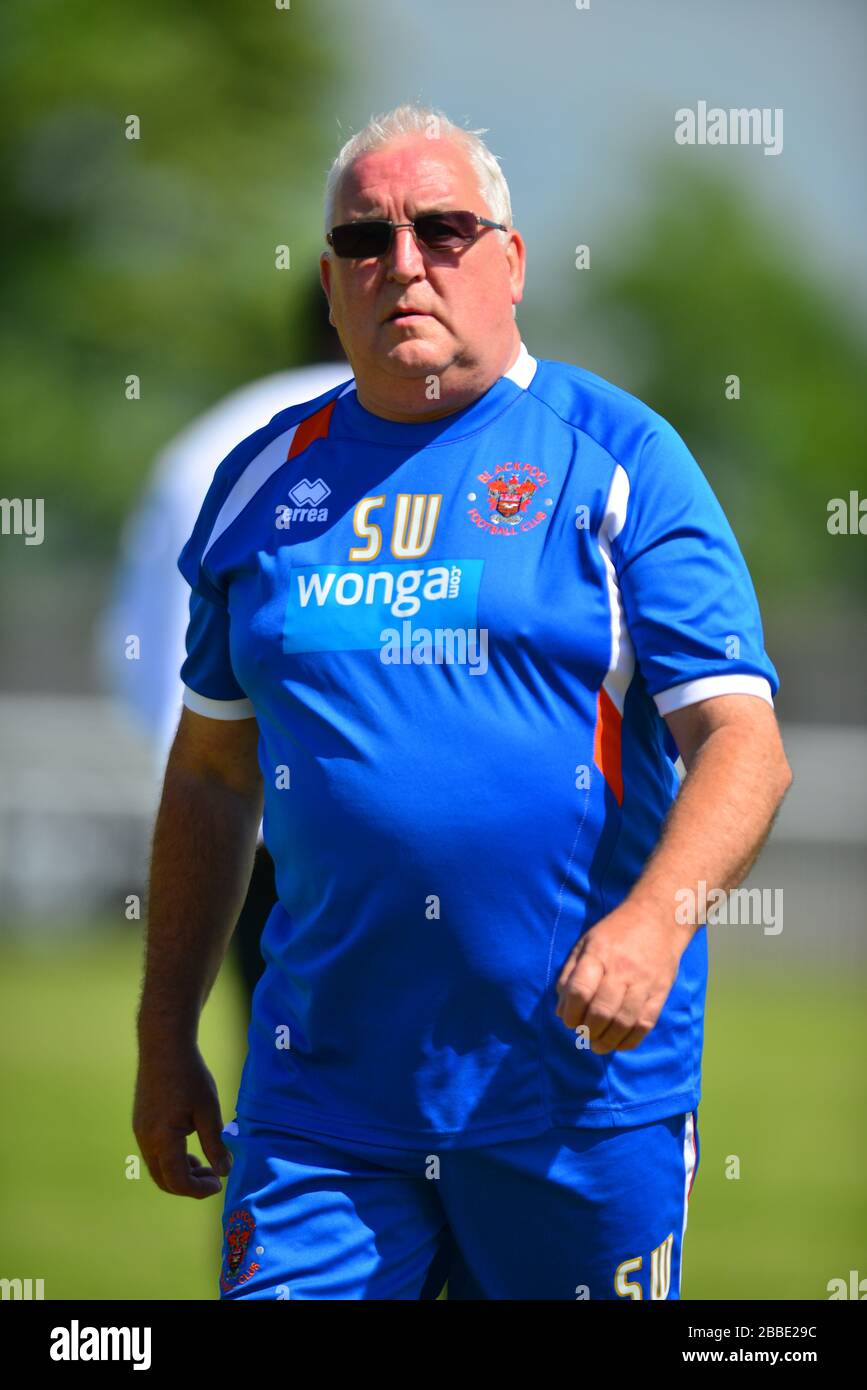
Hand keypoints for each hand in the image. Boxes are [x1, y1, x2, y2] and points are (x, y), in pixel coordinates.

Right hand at [133, 1038, 232, 1197]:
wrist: (164, 1046)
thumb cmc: (189, 1075)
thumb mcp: (208, 1110)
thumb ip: (215, 1143)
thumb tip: (224, 1171)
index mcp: (162, 1139)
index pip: (177, 1181)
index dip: (199, 1190)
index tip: (219, 1184)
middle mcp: (145, 1139)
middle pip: (164, 1180)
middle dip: (189, 1186)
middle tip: (213, 1177)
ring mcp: (139, 1131)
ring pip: (157, 1168)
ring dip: (180, 1172)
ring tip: (204, 1163)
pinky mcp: (140, 1123)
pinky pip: (154, 1153)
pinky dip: (171, 1159)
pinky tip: (190, 1148)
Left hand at [555, 903, 690, 1053]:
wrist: (659, 918)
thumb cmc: (615, 932)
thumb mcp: (585, 943)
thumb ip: (570, 975)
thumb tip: (562, 1010)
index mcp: (598, 954)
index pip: (580, 991)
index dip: (571, 1012)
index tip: (568, 1019)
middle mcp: (622, 969)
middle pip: (602, 1011)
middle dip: (588, 1030)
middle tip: (583, 1034)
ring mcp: (644, 982)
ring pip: (624, 1022)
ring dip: (607, 1040)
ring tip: (598, 1044)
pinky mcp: (661, 992)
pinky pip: (645, 1024)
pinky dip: (630, 1040)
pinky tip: (618, 1043)